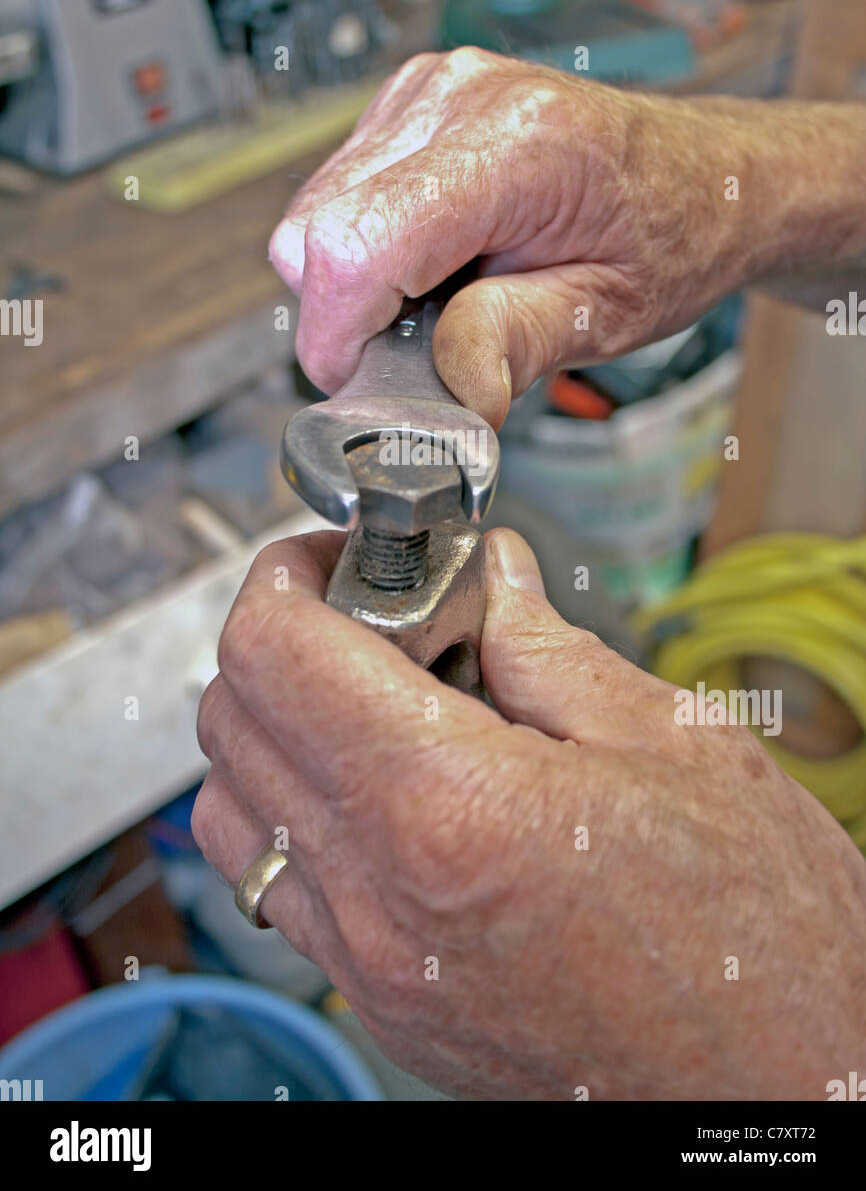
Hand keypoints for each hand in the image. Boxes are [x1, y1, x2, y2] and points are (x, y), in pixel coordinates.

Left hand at [193, 528, 865, 1099]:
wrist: (782, 1088)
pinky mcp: (386, 1012)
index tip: (330, 555)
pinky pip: (286, 893)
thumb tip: (488, 577)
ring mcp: (372, 970)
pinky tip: (396, 793)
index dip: (286, 574)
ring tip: (380, 701)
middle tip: (377, 616)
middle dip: (285, 638)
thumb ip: (546, 647)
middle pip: (232, 724)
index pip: (274, 653)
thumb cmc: (759, 932)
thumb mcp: (671, 743)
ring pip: (236, 813)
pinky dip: (304, 816)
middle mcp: (381, 900)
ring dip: (277, 730)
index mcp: (448, 807)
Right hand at [269, 47, 785, 424]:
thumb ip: (517, 343)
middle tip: (417, 349)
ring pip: (314, 214)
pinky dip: (368, 244)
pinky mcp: (412, 99)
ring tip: (442, 295)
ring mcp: (430, 88)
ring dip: (354, 281)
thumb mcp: (609, 312)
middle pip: (315, 229)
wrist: (703, 177)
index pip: (358, 244)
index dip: (337, 332)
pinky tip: (436, 256)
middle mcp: (461, 98)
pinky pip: (338, 190)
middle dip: (343, 314)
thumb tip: (452, 396)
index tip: (358, 383)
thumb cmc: (672, 235)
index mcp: (518, 147)